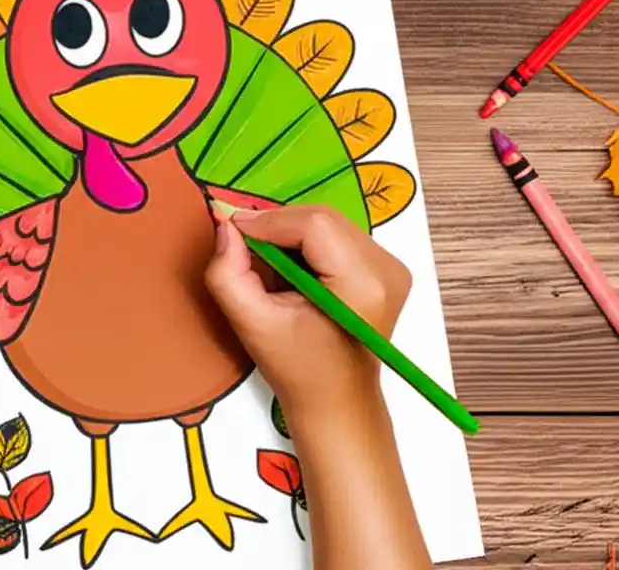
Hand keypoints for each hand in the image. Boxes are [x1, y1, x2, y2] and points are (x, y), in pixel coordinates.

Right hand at [204, 205, 410, 419]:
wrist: (338, 401)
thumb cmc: (298, 370)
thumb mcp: (253, 325)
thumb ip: (229, 275)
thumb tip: (226, 227)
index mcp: (362, 286)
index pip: (314, 225)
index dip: (268, 222)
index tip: (234, 232)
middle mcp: (387, 269)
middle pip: (323, 218)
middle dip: (278, 225)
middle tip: (245, 247)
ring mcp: (392, 267)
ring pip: (330, 222)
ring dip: (292, 234)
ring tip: (270, 266)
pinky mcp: (388, 268)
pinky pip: (339, 235)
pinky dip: (308, 243)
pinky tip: (293, 271)